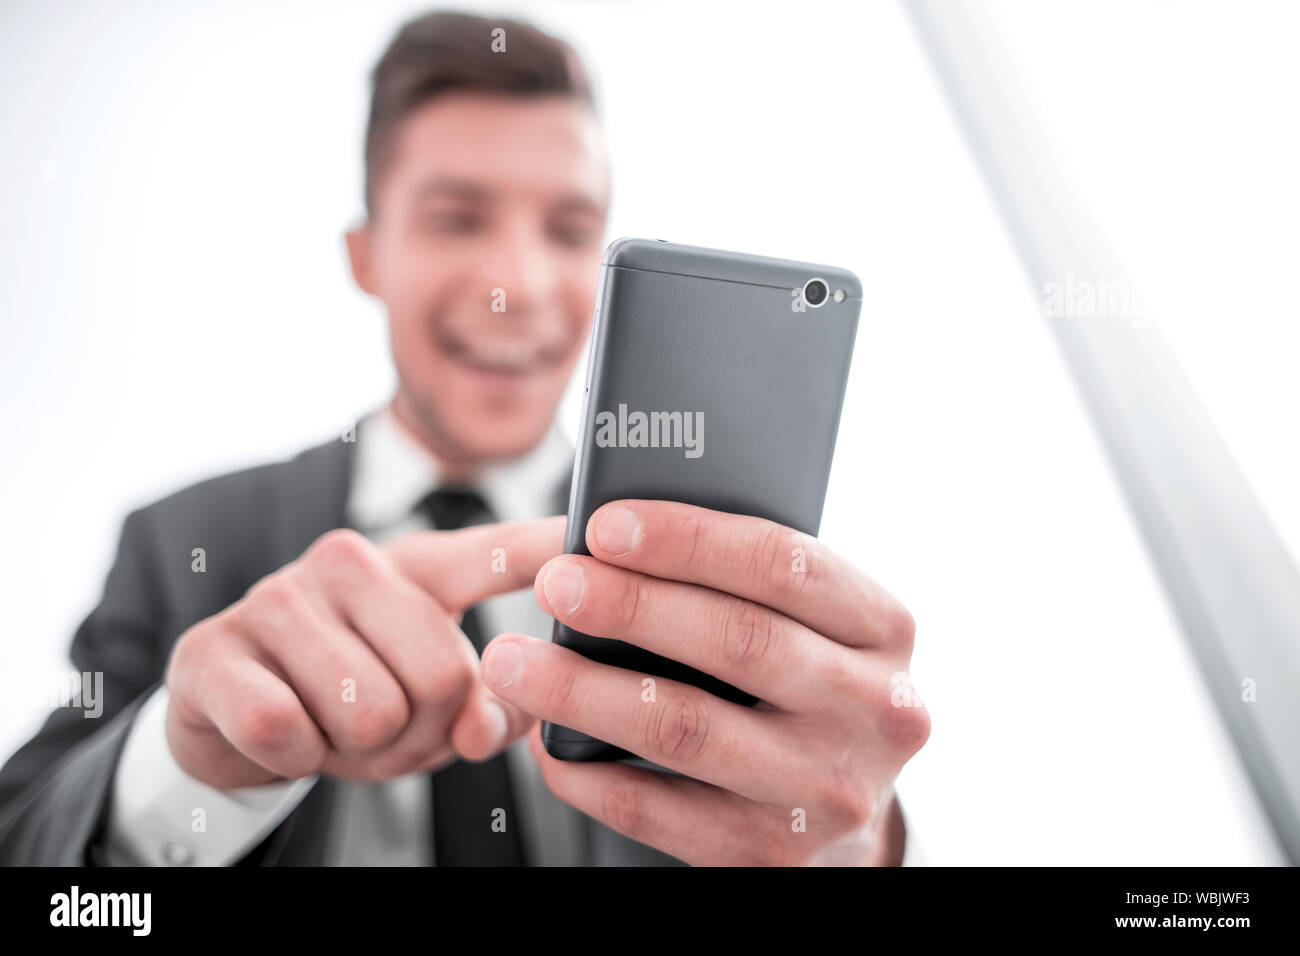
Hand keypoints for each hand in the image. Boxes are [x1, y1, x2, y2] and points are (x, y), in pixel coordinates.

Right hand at [164, 518, 563, 788]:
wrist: (230, 712)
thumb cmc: (354, 696)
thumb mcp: (434, 702)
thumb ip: (491, 710)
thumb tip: (482, 729)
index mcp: (419, 567)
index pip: (495, 552)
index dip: (546, 547)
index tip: (592, 535)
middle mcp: (351, 561)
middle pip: (445, 678)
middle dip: (423, 735)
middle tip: (388, 728)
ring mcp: (277, 596)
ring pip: (370, 713)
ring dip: (358, 752)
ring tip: (336, 726)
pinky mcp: (212, 648)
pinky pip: (284, 729)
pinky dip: (295, 757)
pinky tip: (286, 731)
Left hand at [480, 501, 928, 865]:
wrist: (849, 820)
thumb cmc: (810, 690)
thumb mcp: (818, 629)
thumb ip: (752, 585)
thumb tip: (620, 540)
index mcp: (884, 630)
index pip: (785, 564)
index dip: (690, 539)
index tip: (605, 524)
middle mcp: (874, 710)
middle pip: (738, 642)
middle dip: (632, 606)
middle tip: (554, 583)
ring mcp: (827, 791)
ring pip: (688, 729)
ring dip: (585, 691)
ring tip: (516, 662)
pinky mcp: (772, 856)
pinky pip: (659, 812)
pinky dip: (590, 774)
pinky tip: (546, 744)